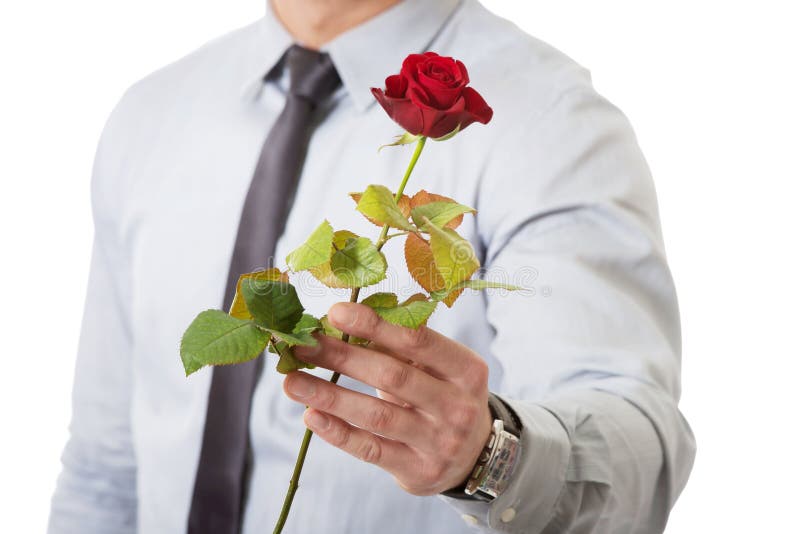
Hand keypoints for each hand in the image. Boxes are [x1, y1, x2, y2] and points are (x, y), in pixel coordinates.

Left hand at [286, 302, 492, 495]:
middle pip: (392, 375)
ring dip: (329, 395)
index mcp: (466, 369)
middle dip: (342, 357)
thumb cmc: (444, 396)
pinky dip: (338, 432)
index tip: (335, 312)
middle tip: (302, 344)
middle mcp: (457, 406)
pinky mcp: (417, 471)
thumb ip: (403, 345)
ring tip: (292, 381)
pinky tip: (311, 415)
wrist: (474, 455)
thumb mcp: (440, 367)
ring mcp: (439, 442)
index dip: (375, 325)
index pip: (418, 341)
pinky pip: (370, 449)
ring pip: (375, 415)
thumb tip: (344, 319)